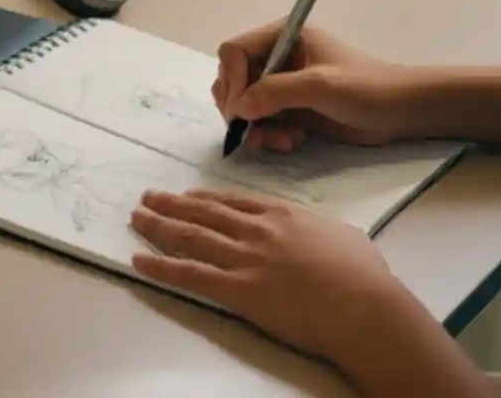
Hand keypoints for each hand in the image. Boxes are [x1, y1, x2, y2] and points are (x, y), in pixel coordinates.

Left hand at [131, 189, 396, 363]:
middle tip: (148, 197)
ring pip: (190, 236)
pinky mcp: (236, 290)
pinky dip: (160, 266)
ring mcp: (244, 258)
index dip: (205, 198)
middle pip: (204, 213)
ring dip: (158, 225)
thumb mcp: (344, 235)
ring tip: (136, 217)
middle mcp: (257, 230)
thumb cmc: (364, 275)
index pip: (234, 201)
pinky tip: (139, 259)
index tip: (186, 195)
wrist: (363, 305)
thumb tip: (321, 234)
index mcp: (283, 214)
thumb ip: (320, 230)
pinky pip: (189, 275)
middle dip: (172, 204)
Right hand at [212, 21, 423, 150]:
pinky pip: (259, 122)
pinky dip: (266, 135)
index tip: (244, 109)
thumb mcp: (321, 86)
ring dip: (254, 127)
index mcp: (284, 37)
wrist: (401, 113)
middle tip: (255, 131)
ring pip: (243, 105)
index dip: (233, 79)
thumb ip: (276, 92)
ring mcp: (282, 85)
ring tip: (281, 141)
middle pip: (232, 80)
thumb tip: (238, 108)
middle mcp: (277, 58)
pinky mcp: (290, 109)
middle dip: (241, 108)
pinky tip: (291, 141)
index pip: (234, 52)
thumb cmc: (367, 89)